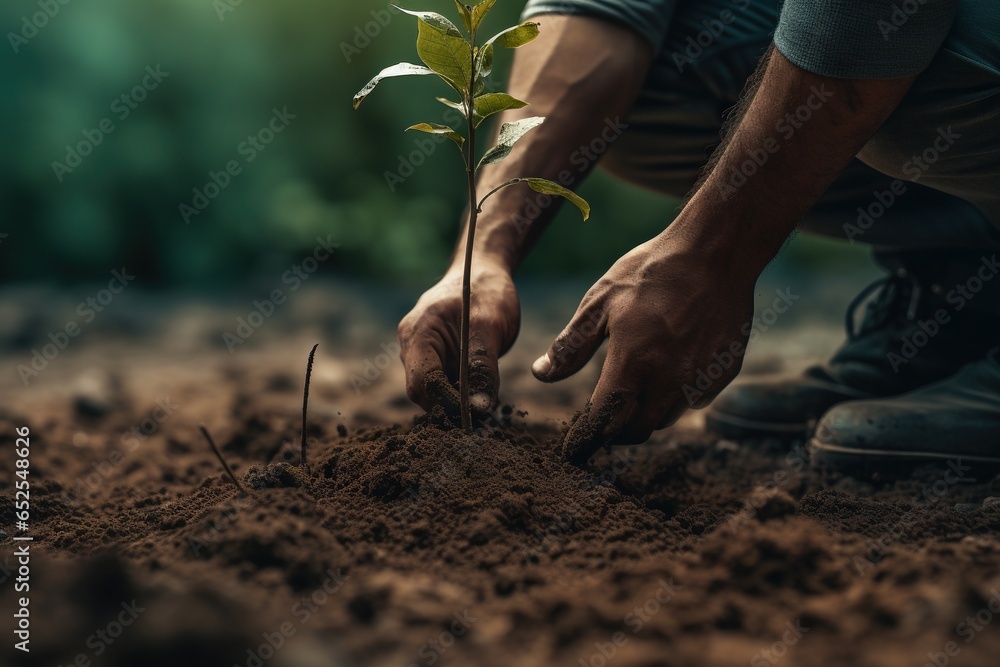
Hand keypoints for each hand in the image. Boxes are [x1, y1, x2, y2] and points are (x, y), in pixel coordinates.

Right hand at [398, 258, 520, 413]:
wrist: (483, 271)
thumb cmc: (485, 291)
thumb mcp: (489, 327)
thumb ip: (482, 367)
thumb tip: (479, 408)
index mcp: (418, 333)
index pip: (422, 382)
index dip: (445, 403)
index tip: (475, 415)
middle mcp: (412, 345)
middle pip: (424, 390)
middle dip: (450, 406)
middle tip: (483, 417)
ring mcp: (421, 351)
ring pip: (434, 390)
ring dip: (457, 401)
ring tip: (485, 404)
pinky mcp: (435, 356)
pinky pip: (443, 382)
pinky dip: (460, 392)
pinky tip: (480, 393)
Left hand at [532, 233, 755, 462]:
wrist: (716, 253)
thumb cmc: (652, 272)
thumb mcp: (600, 302)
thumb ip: (571, 346)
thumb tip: (542, 374)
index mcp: (634, 365)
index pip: (604, 422)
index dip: (586, 439)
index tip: (574, 449)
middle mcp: (670, 382)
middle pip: (636, 430)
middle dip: (614, 432)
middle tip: (600, 422)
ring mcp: (701, 381)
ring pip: (666, 419)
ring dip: (644, 415)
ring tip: (631, 395)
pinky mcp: (723, 374)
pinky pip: (693, 401)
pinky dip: (675, 397)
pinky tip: (666, 372)